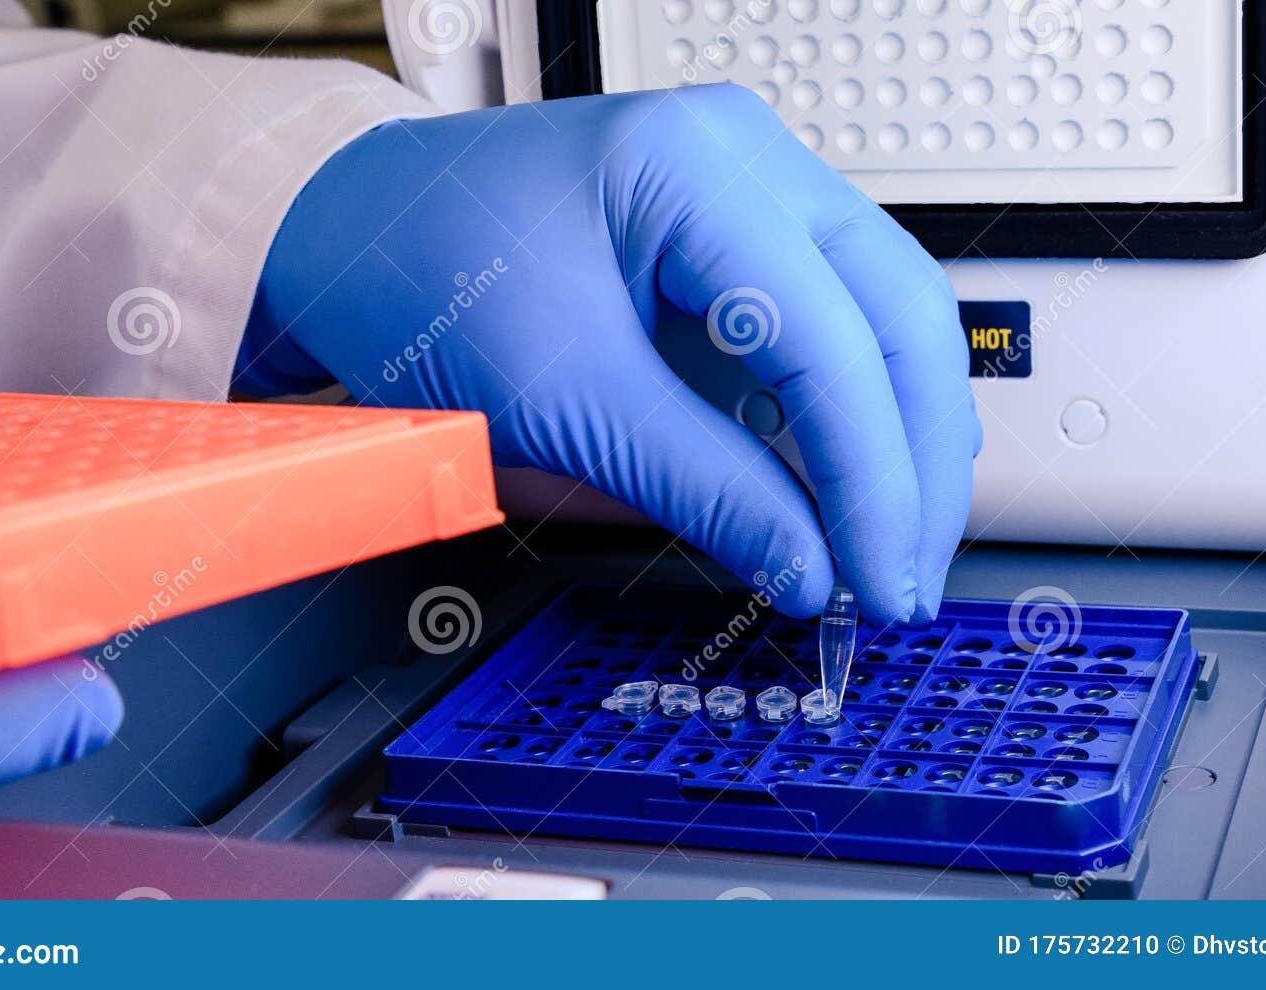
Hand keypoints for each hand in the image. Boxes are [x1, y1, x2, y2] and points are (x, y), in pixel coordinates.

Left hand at [241, 85, 980, 621]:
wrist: (349, 239)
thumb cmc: (419, 278)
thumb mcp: (563, 401)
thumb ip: (704, 487)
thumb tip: (812, 567)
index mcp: (697, 164)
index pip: (835, 338)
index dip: (873, 479)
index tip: (876, 583)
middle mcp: (745, 157)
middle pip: (900, 313)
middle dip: (916, 461)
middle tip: (901, 579)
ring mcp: (749, 192)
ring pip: (885, 319)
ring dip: (897, 440)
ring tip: (885, 549)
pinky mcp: (736, 242)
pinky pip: (831, 327)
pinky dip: (846, 417)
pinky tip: (846, 491)